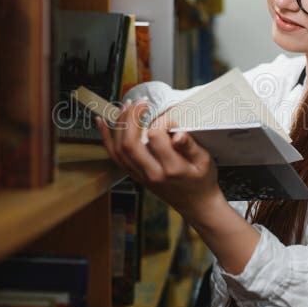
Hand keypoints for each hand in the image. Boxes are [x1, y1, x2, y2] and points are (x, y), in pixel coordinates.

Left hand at [97, 99, 223, 217]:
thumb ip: (190, 145)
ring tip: (127, 107)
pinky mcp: (135, 175)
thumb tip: (178, 134)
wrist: (196, 203)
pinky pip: (115, 156)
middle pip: (130, 143)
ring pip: (119, 149)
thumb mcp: (205, 160)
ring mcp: (140, 176)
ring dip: (119, 124)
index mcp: (171, 168)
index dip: (160, 120)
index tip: (168, 117)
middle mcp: (152, 173)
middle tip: (141, 103)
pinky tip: (102, 122)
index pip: (156, 137)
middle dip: (132, 117)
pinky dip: (106, 138)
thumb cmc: (202, 179)